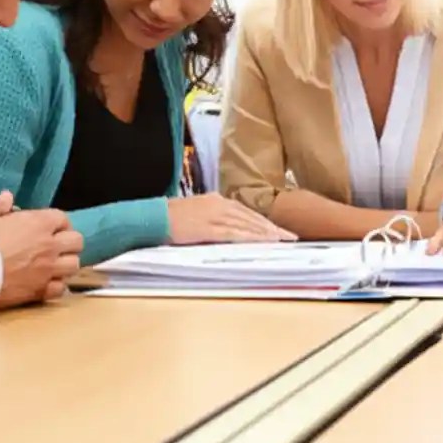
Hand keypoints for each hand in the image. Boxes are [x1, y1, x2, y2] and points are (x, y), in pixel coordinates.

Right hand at [0, 191, 82, 309]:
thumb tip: (7, 197)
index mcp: (39, 223)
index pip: (62, 218)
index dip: (58, 223)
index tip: (50, 227)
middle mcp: (50, 245)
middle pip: (77, 242)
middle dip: (70, 243)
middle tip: (57, 246)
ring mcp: (48, 269)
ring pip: (74, 266)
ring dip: (66, 265)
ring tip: (55, 266)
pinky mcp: (41, 290)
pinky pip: (60, 289)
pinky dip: (56, 286)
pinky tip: (47, 284)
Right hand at [167, 193, 297, 243]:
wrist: (153, 217)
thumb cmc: (171, 218)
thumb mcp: (197, 212)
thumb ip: (214, 217)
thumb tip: (230, 227)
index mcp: (217, 200)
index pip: (246, 211)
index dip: (264, 222)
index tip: (279, 230)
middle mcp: (219, 204)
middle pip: (252, 217)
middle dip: (272, 228)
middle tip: (290, 237)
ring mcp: (214, 215)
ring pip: (247, 224)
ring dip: (266, 233)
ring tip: (282, 241)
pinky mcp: (208, 228)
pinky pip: (234, 233)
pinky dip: (250, 237)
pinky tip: (262, 242)